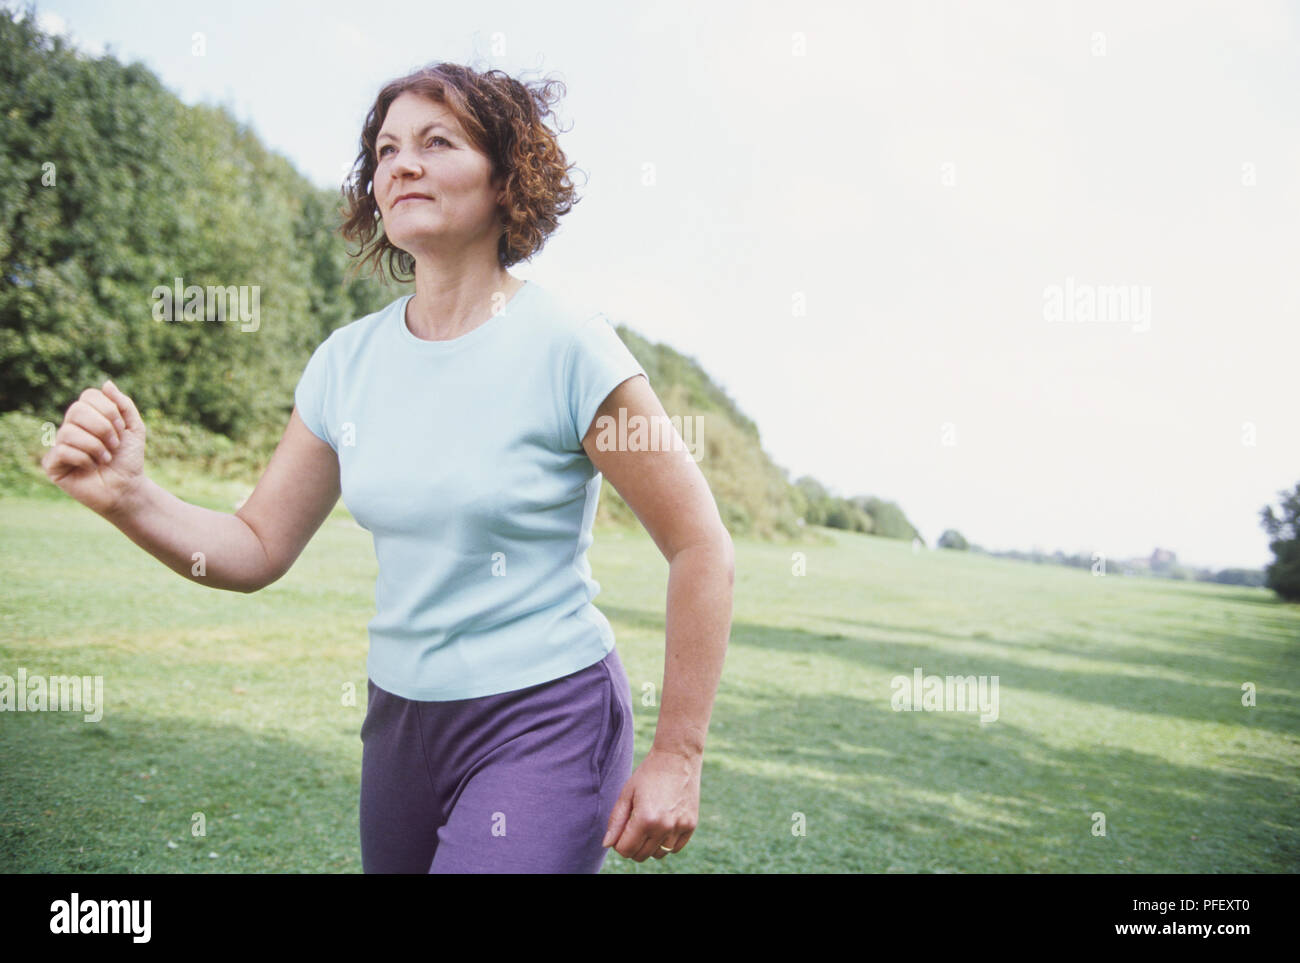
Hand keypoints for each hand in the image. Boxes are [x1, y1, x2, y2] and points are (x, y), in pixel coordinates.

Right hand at [41, 380, 146, 516]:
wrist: (127, 487)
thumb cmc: (128, 458)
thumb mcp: (134, 428)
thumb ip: (123, 405)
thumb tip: (106, 383)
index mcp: (88, 416)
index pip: (88, 395)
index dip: (108, 409)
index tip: (122, 428)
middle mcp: (71, 427)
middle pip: (76, 410)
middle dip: (103, 427)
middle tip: (115, 444)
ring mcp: (59, 445)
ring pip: (69, 431)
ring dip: (96, 446)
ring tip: (105, 459)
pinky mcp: (52, 464)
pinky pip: (63, 450)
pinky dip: (84, 459)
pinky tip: (91, 467)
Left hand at [602, 746, 700, 861]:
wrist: (678, 757)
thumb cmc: (648, 773)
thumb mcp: (627, 793)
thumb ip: (616, 821)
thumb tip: (607, 844)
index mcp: (645, 819)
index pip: (625, 850)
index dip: (618, 843)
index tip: (620, 831)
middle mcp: (664, 827)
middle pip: (641, 855)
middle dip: (632, 846)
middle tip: (633, 827)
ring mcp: (679, 827)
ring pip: (658, 854)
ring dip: (649, 846)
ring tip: (648, 825)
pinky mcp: (691, 825)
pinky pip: (675, 849)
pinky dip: (666, 843)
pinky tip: (662, 826)